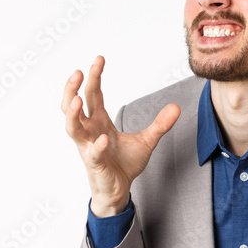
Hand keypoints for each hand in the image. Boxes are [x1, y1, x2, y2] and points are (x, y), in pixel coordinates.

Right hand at [60, 55, 179, 216]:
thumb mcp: (147, 141)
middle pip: (73, 104)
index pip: (93, 94)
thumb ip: (160, 124)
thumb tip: (176, 107)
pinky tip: (105, 139)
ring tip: (77, 99)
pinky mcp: (94, 164)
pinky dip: (98, 146)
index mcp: (99, 121)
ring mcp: (89, 146)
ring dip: (71, 113)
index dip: (94, 76)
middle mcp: (89, 131)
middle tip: (79, 71)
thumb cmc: (124, 164)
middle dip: (73, 87)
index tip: (99, 58)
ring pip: (71, 127)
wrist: (119, 189)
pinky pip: (92, 153)